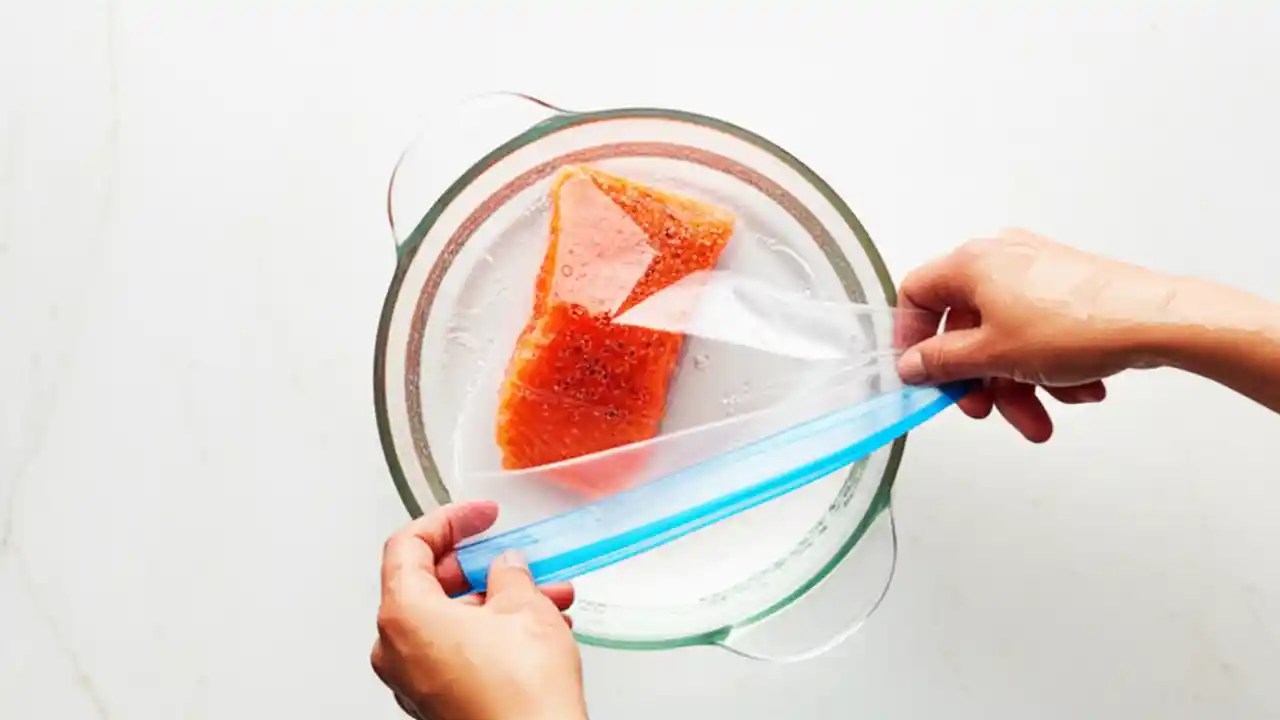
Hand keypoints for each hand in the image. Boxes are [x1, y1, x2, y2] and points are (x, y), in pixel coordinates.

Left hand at [371, 502, 585, 719]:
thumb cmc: (519, 693)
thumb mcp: (524, 607)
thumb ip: (510, 574)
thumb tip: (507, 567)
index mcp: (403, 615)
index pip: (407, 545)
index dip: (448, 521)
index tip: (479, 516)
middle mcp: (396, 650)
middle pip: (427, 584)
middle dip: (479, 566)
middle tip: (510, 554)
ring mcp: (415, 681)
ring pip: (451, 621)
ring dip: (498, 602)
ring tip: (546, 596)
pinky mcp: (438, 702)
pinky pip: (459, 652)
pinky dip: (493, 633)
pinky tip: (539, 630)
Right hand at [896, 230, 1177, 440]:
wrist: (1155, 320)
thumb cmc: (1074, 326)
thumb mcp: (992, 355)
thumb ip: (941, 362)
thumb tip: (912, 365)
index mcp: (972, 264)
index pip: (917, 295)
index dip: (912, 339)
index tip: (922, 375)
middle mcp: (1001, 260)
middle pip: (966, 328)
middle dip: (978, 380)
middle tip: (985, 411)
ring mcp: (1038, 274)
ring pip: (1006, 338)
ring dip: (1017, 385)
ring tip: (1042, 420)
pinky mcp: (1069, 291)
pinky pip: (1040, 334)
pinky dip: (1049, 368)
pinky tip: (1078, 392)